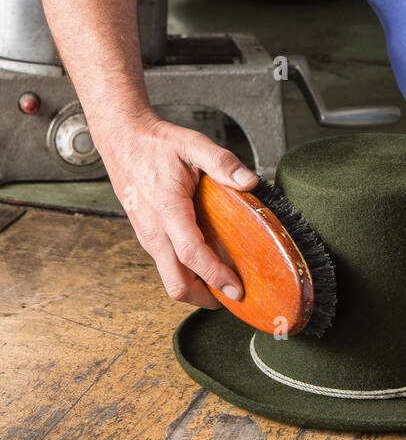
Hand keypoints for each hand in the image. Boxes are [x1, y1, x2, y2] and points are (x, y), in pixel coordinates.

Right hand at [95, 110, 259, 308]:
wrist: (122, 141)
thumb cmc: (155, 144)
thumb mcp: (193, 144)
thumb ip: (222, 162)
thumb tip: (249, 181)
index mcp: (167, 209)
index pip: (190, 254)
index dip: (214, 275)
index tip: (236, 289)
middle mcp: (154, 231)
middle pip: (176, 284)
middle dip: (205, 298)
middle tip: (235, 296)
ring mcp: (148, 237)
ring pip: (170, 278)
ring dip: (196, 288)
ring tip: (225, 283)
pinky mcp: (147, 237)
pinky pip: (166, 266)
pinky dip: (186, 274)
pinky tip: (206, 264)